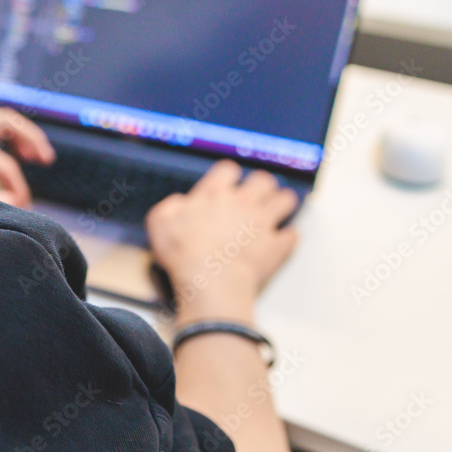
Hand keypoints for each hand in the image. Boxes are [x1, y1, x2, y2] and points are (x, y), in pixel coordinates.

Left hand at [0, 106, 54, 207]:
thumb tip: (14, 202)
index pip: (4, 165)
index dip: (18, 188)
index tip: (21, 205)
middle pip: (6, 120)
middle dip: (30, 138)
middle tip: (44, 160)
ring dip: (20, 132)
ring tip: (35, 154)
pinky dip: (6, 135)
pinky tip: (15, 154)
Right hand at [145, 161, 298, 322]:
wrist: (209, 281)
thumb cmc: (184, 254)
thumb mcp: (160, 223)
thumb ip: (170, 207)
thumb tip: (179, 203)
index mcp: (214, 194)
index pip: (227, 170)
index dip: (227, 175)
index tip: (225, 182)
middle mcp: (243, 202)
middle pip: (263, 180)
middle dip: (261, 184)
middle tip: (257, 192)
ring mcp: (263, 223)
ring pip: (285, 200)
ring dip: (282, 202)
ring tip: (277, 208)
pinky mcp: (276, 246)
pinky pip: (291, 235)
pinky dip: (287, 237)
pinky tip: (281, 240)